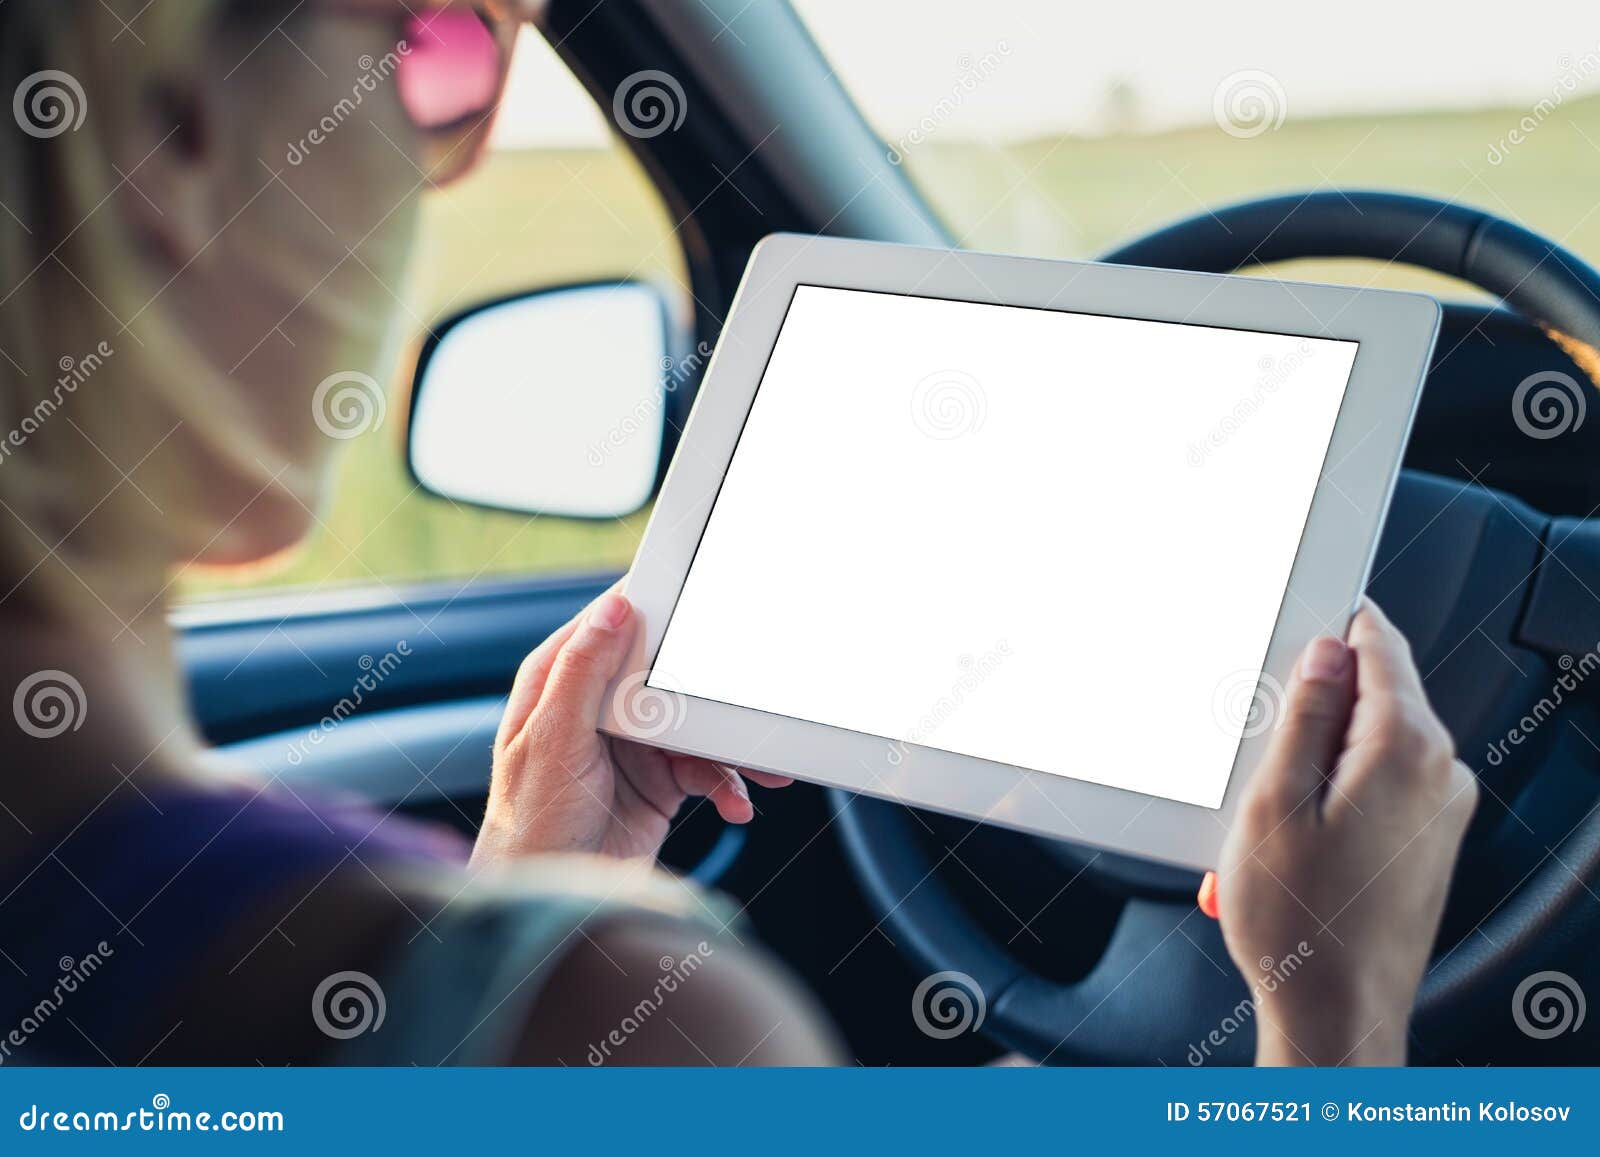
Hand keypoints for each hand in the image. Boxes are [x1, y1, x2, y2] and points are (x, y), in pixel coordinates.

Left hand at [470, 584, 791, 865]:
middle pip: (668, 675)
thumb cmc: (530, 825)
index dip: (656, 607)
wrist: (552, 903)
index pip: (613, 625)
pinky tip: (737, 804)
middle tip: (753, 695)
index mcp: (561, 682)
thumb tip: (614, 608)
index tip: (702, 593)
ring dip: (732, 747)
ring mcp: (632, 746)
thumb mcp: (554, 741)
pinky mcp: (658, 783)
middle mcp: (598, 708)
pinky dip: (727, 784)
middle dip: (714, 688)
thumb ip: (583, 672)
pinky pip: (705, 769)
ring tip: (766, 769)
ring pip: (696, 725)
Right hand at [1215, 598, 1477, 1065]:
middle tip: (1253, 766)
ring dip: (1307, 770)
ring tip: (1260, 828)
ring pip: (1366, 747)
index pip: (1377, 644)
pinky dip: (1326, 805)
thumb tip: (1327, 655)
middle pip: (1371, 697)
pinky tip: (1284, 850)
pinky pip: (1375, 791)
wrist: (1337, 1016)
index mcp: (1406, 748)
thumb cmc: (1303, 925)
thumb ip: (1307, 714)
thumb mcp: (1274, 800)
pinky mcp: (1428, 843)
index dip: (1328, 629)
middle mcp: (1441, 773)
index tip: (1292, 630)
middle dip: (1305, 718)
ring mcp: (1441, 812)